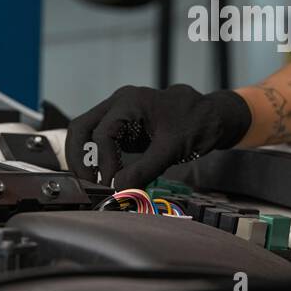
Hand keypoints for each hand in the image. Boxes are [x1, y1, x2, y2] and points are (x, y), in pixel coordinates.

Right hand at [64, 84, 251, 188]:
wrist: (211, 116)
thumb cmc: (196, 124)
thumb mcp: (172, 149)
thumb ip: (145, 169)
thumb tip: (119, 188)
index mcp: (130, 101)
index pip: (103, 133)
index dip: (104, 161)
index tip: (111, 184)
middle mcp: (118, 103)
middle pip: (81, 127)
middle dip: (79, 157)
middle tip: (86, 184)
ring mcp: (118, 113)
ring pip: (85, 133)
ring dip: (84, 158)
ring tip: (91, 183)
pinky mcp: (121, 126)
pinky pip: (98, 140)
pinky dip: (96, 157)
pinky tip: (103, 176)